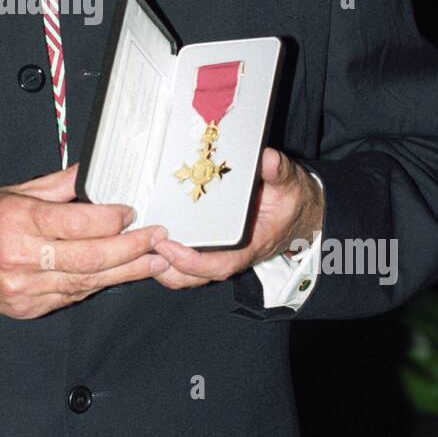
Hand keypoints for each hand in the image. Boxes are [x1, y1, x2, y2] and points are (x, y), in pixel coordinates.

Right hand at [0, 162, 169, 317]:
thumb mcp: (14, 191)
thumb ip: (58, 186)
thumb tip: (95, 170)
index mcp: (16, 221)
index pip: (76, 223)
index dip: (110, 219)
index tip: (131, 211)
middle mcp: (20, 258)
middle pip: (89, 258)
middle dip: (130, 248)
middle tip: (157, 238)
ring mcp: (24, 288)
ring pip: (86, 282)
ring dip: (126, 271)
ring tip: (154, 260)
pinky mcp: (28, 308)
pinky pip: (72, 296)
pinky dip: (98, 284)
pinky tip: (119, 274)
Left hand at [151, 147, 322, 288]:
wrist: (298, 213)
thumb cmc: (290, 200)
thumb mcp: (288, 183)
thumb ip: (278, 172)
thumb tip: (267, 159)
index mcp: (249, 247)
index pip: (218, 265)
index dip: (191, 262)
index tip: (168, 246)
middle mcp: (231, 256)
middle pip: (194, 277)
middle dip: (167, 268)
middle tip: (144, 244)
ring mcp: (219, 255)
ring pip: (186, 274)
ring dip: (161, 266)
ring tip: (139, 245)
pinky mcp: (210, 250)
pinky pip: (185, 263)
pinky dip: (166, 257)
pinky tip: (148, 241)